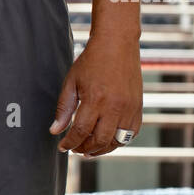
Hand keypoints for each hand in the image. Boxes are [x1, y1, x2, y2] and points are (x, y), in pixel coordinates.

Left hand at [50, 32, 142, 156]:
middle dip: (84, 149)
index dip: (69, 143)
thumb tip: (55, 131)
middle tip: (75, 149)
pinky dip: (119, 141)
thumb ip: (64, 108)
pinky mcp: (138, 107)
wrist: (117, 44)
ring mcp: (130, 108)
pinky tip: (108, 141)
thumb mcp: (71, 82)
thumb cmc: (92, 61)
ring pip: (117, 141)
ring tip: (89, 150)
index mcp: (95, 100)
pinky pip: (132, 133)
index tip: (62, 146)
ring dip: (102, 149)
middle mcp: (115, 106)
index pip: (80, 131)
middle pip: (99, 140)